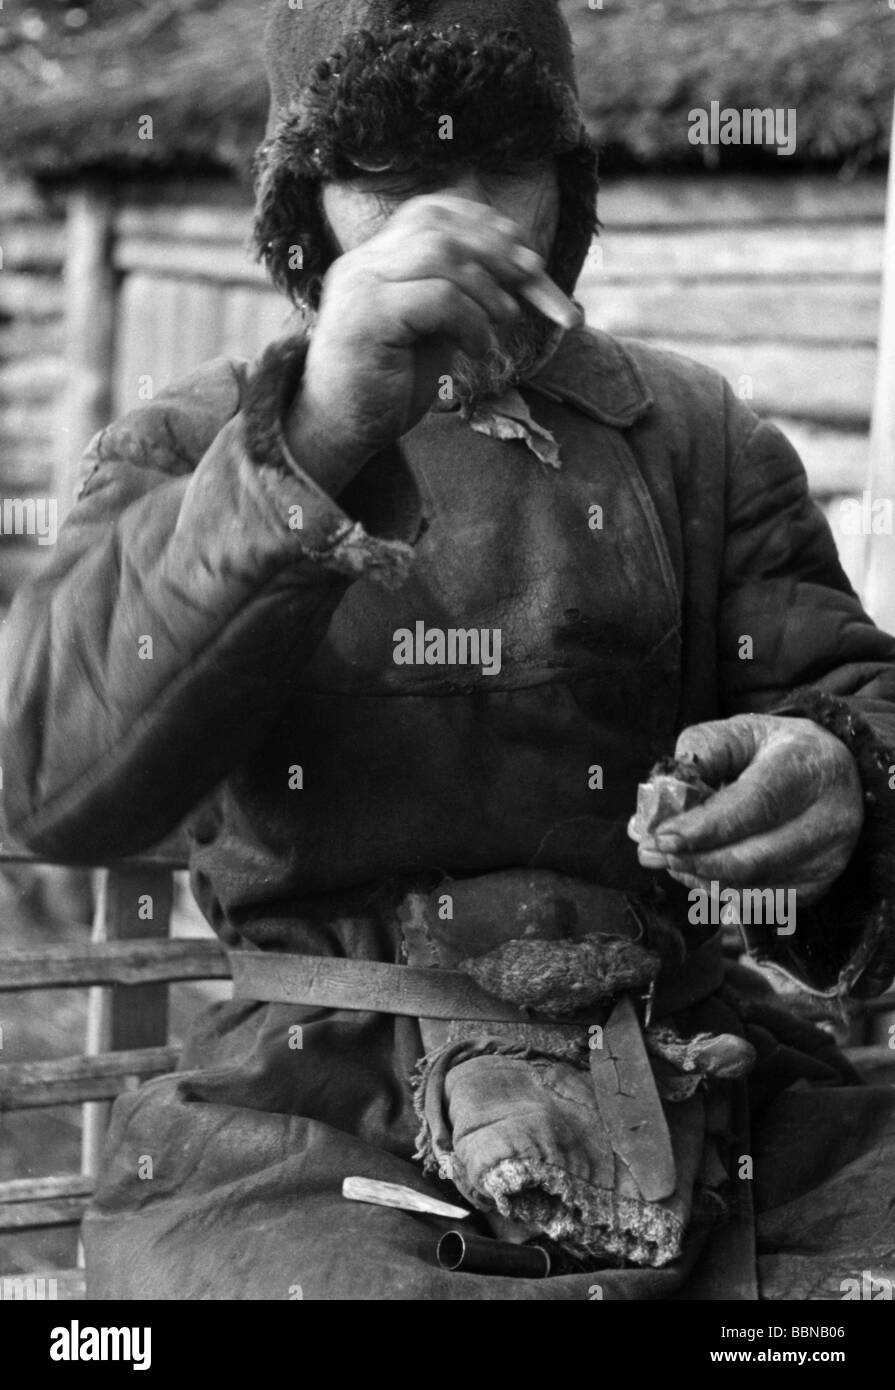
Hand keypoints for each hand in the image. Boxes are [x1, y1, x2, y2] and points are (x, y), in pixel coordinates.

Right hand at [284, 194, 540, 489]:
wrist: (336, 431)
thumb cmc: (386, 385)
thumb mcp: (430, 330)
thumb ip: (456, 294)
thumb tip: (516, 267)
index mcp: (373, 259)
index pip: (430, 210)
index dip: (482, 222)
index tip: (522, 251)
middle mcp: (362, 263)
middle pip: (438, 224)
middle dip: (495, 247)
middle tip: (532, 276)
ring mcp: (361, 286)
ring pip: (440, 254)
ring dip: (487, 285)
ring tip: (504, 319)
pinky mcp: (368, 318)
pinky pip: (437, 299)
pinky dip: (471, 320)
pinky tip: (477, 349)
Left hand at [631, 714, 863, 903]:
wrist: (830, 773)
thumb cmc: (775, 751)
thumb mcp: (740, 733)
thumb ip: (700, 755)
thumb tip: (658, 798)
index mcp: (809, 766)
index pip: (756, 805)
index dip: (705, 827)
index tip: (663, 836)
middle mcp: (829, 817)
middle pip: (753, 857)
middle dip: (693, 860)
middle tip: (650, 852)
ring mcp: (828, 858)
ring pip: (751, 886)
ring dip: (698, 876)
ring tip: (666, 858)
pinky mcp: (818, 886)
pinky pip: (756, 900)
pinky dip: (718, 889)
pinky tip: (697, 868)